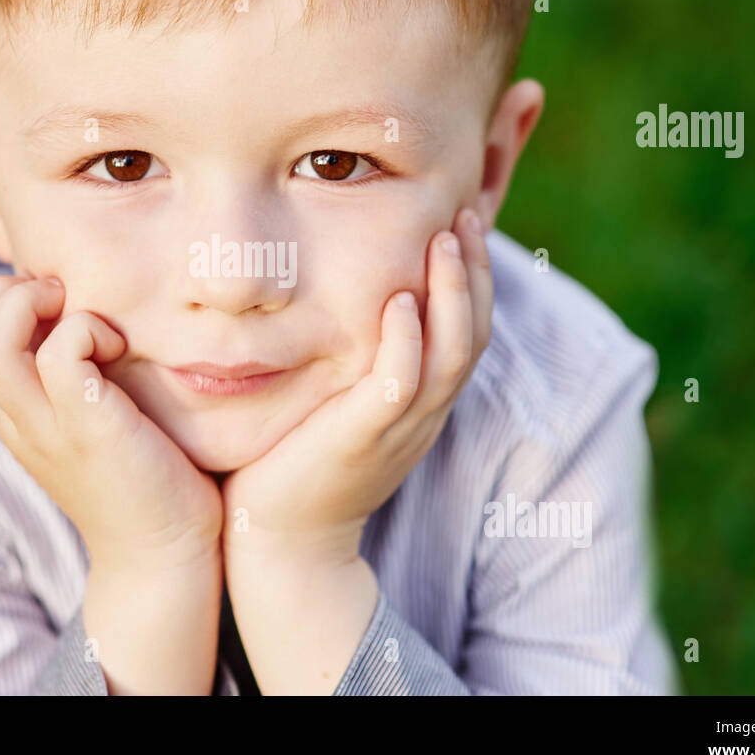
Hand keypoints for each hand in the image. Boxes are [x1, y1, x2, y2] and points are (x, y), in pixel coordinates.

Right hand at [0, 274, 222, 571]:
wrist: (164, 556)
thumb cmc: (143, 477)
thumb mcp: (88, 423)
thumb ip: (71, 382)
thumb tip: (82, 317)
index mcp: (14, 419)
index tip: (52, 302)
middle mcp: (19, 425)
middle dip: (4, 294)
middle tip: (64, 298)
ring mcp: (48, 430)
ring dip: (34, 306)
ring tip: (84, 317)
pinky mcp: (89, 431)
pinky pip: (58, 357)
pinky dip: (85, 330)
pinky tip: (119, 347)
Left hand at [220, 207, 492, 566]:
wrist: (280, 540)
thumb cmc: (299, 461)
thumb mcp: (341, 401)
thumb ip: (356, 358)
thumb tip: (350, 302)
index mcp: (421, 399)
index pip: (467, 328)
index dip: (472, 275)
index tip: (459, 222)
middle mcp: (423, 411)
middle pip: (473, 332)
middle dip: (473, 270)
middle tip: (462, 214)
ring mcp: (399, 427)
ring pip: (450, 353)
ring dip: (452, 294)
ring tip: (444, 239)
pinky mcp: (364, 440)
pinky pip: (399, 386)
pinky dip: (405, 342)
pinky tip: (399, 300)